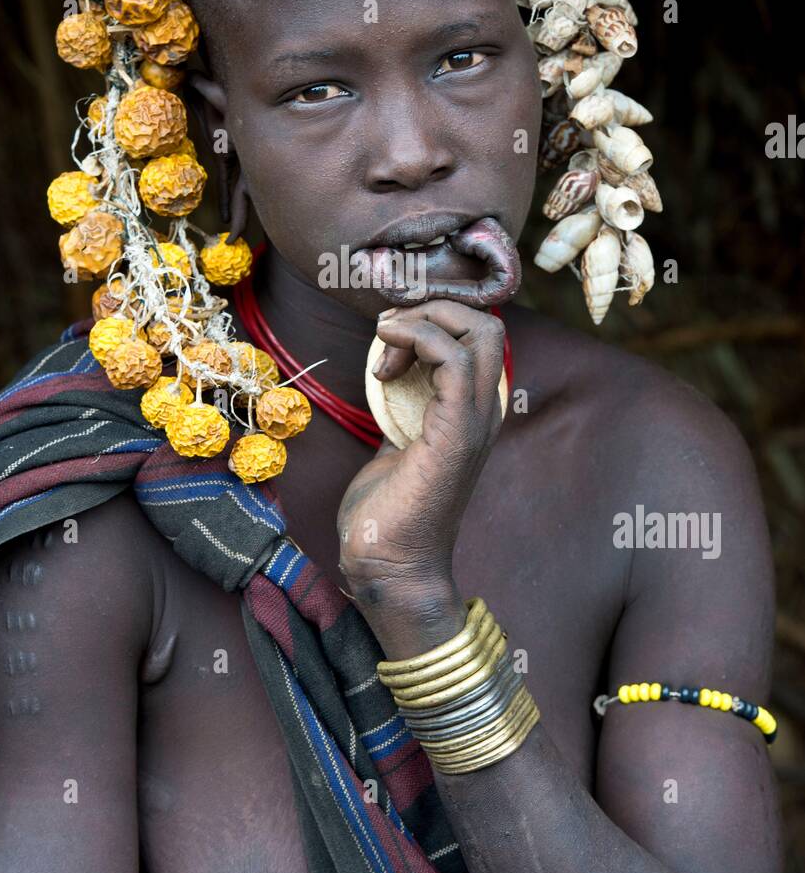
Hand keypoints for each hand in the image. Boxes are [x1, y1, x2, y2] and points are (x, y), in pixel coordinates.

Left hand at [336, 300, 506, 603]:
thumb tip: (390, 380)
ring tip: (384, 341)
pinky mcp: (457, 432)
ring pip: (479, 330)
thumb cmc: (386, 513)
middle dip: (433, 308)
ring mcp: (477, 421)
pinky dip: (416, 339)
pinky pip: (452, 358)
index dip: (435, 318)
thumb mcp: (394, 446)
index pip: (480, 336)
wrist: (385, 563)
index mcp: (474, 412)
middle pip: (488, 324)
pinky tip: (384, 358)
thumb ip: (402, 411)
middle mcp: (485, 411)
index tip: (388, 338)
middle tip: (388, 330)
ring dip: (422, 320)